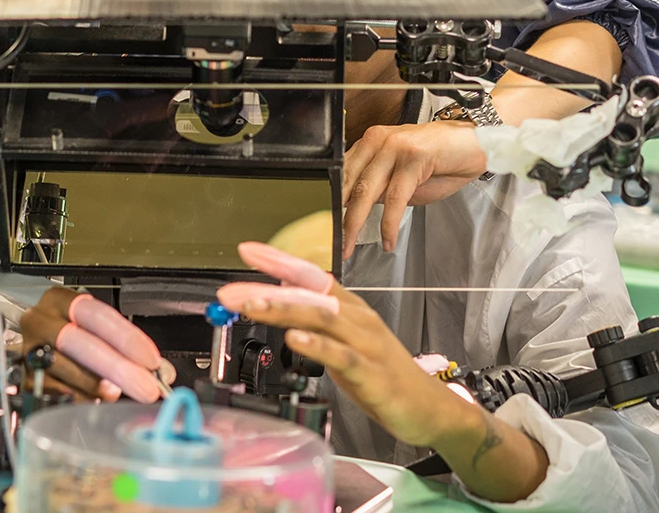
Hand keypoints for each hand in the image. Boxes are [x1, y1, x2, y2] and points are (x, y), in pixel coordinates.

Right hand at [18, 286, 172, 402]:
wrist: (38, 351)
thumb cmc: (74, 340)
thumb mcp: (98, 333)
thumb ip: (128, 350)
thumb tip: (162, 373)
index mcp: (60, 301)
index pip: (96, 314)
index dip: (126, 337)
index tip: (150, 359)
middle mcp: (41, 321)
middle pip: (79, 341)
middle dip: (117, 366)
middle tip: (145, 386)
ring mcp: (30, 349)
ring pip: (63, 366)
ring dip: (96, 383)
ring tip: (119, 393)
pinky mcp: (25, 378)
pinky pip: (52, 390)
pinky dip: (77, 397)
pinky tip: (96, 401)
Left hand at [218, 242, 467, 449]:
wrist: (428, 408)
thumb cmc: (385, 375)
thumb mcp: (345, 341)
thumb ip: (317, 320)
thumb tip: (284, 297)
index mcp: (350, 309)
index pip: (310, 275)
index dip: (279, 260)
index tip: (247, 250)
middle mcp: (358, 319)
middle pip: (308, 295)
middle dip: (266, 290)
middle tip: (231, 292)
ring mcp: (366, 344)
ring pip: (321, 318)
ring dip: (284, 309)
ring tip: (253, 306)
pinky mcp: (372, 373)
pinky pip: (342, 355)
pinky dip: (317, 345)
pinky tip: (294, 339)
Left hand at [343, 120, 486, 256]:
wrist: (478, 143)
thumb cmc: (442, 159)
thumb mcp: (404, 177)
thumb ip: (381, 190)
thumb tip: (358, 209)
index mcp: (371, 142)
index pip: (343, 174)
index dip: (333, 202)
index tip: (328, 225)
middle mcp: (378, 141)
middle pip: (351, 184)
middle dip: (341, 218)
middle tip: (336, 244)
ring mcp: (395, 147)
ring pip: (368, 190)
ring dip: (357, 224)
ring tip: (351, 246)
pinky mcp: (414, 157)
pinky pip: (396, 197)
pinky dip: (390, 223)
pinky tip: (388, 239)